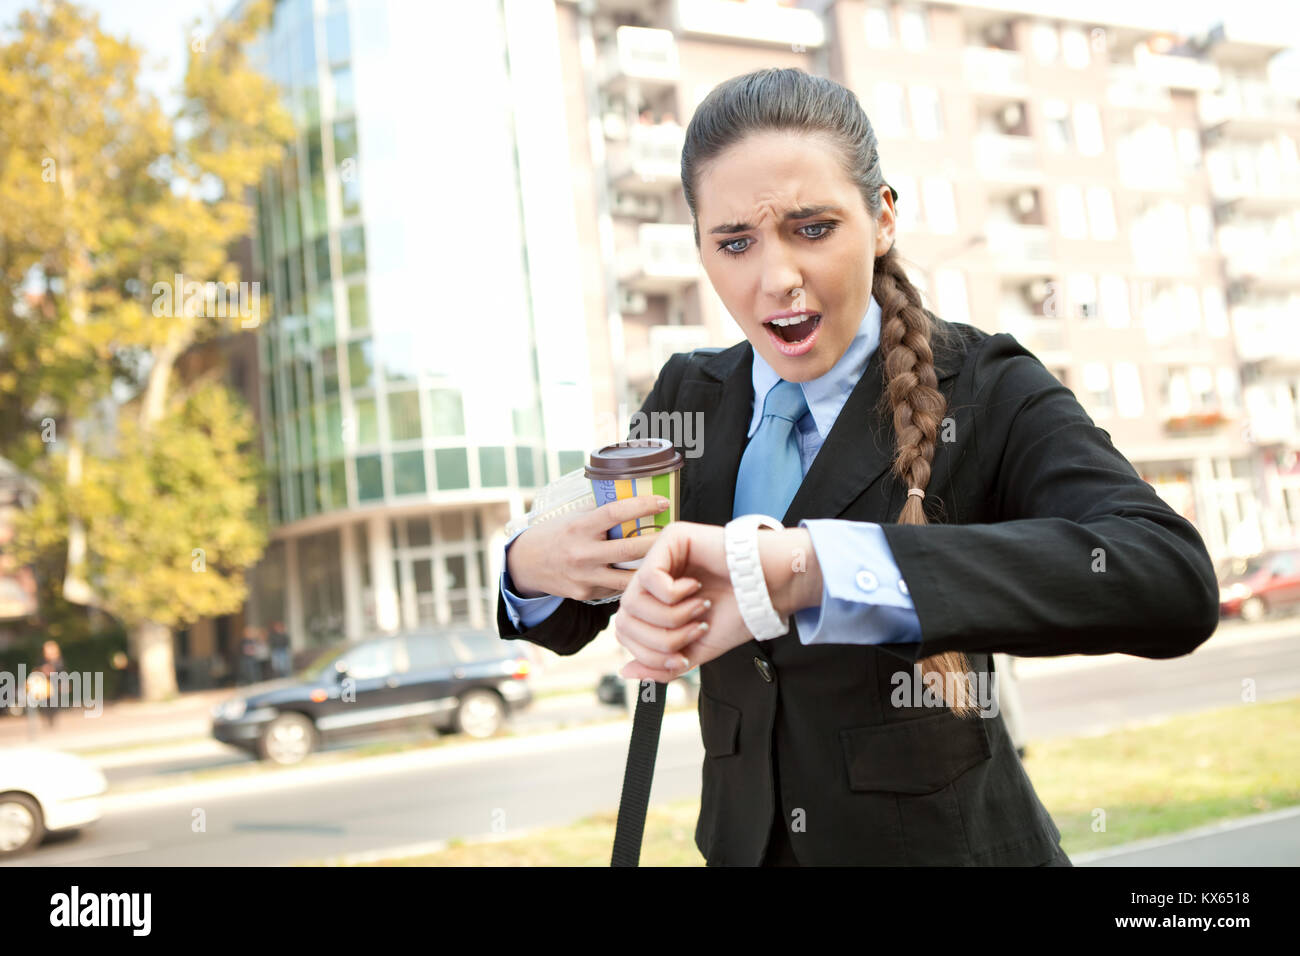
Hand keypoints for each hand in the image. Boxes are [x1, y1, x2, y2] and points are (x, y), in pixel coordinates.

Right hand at [506, 494, 671, 602]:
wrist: (526, 565)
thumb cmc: (555, 535)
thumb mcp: (573, 517)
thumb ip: (599, 512)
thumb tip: (633, 497)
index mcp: (579, 527)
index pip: (615, 513)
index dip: (642, 506)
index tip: (663, 502)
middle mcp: (582, 553)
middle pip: (629, 549)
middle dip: (658, 542)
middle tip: (677, 535)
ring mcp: (585, 577)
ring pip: (628, 577)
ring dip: (651, 569)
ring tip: (670, 561)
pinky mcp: (587, 594)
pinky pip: (617, 588)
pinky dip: (632, 581)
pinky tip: (648, 578)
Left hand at [614, 521, 820, 681]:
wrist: (770, 589)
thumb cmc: (738, 613)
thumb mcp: (695, 649)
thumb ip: (662, 664)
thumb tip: (626, 672)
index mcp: (654, 601)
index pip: (626, 632)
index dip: (649, 654)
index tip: (683, 657)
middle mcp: (652, 577)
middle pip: (625, 620)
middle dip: (661, 640)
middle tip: (696, 630)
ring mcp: (659, 556)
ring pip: (633, 602)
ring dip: (670, 617)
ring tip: (700, 609)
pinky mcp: (670, 539)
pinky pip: (649, 577)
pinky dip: (673, 595)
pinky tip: (696, 587)